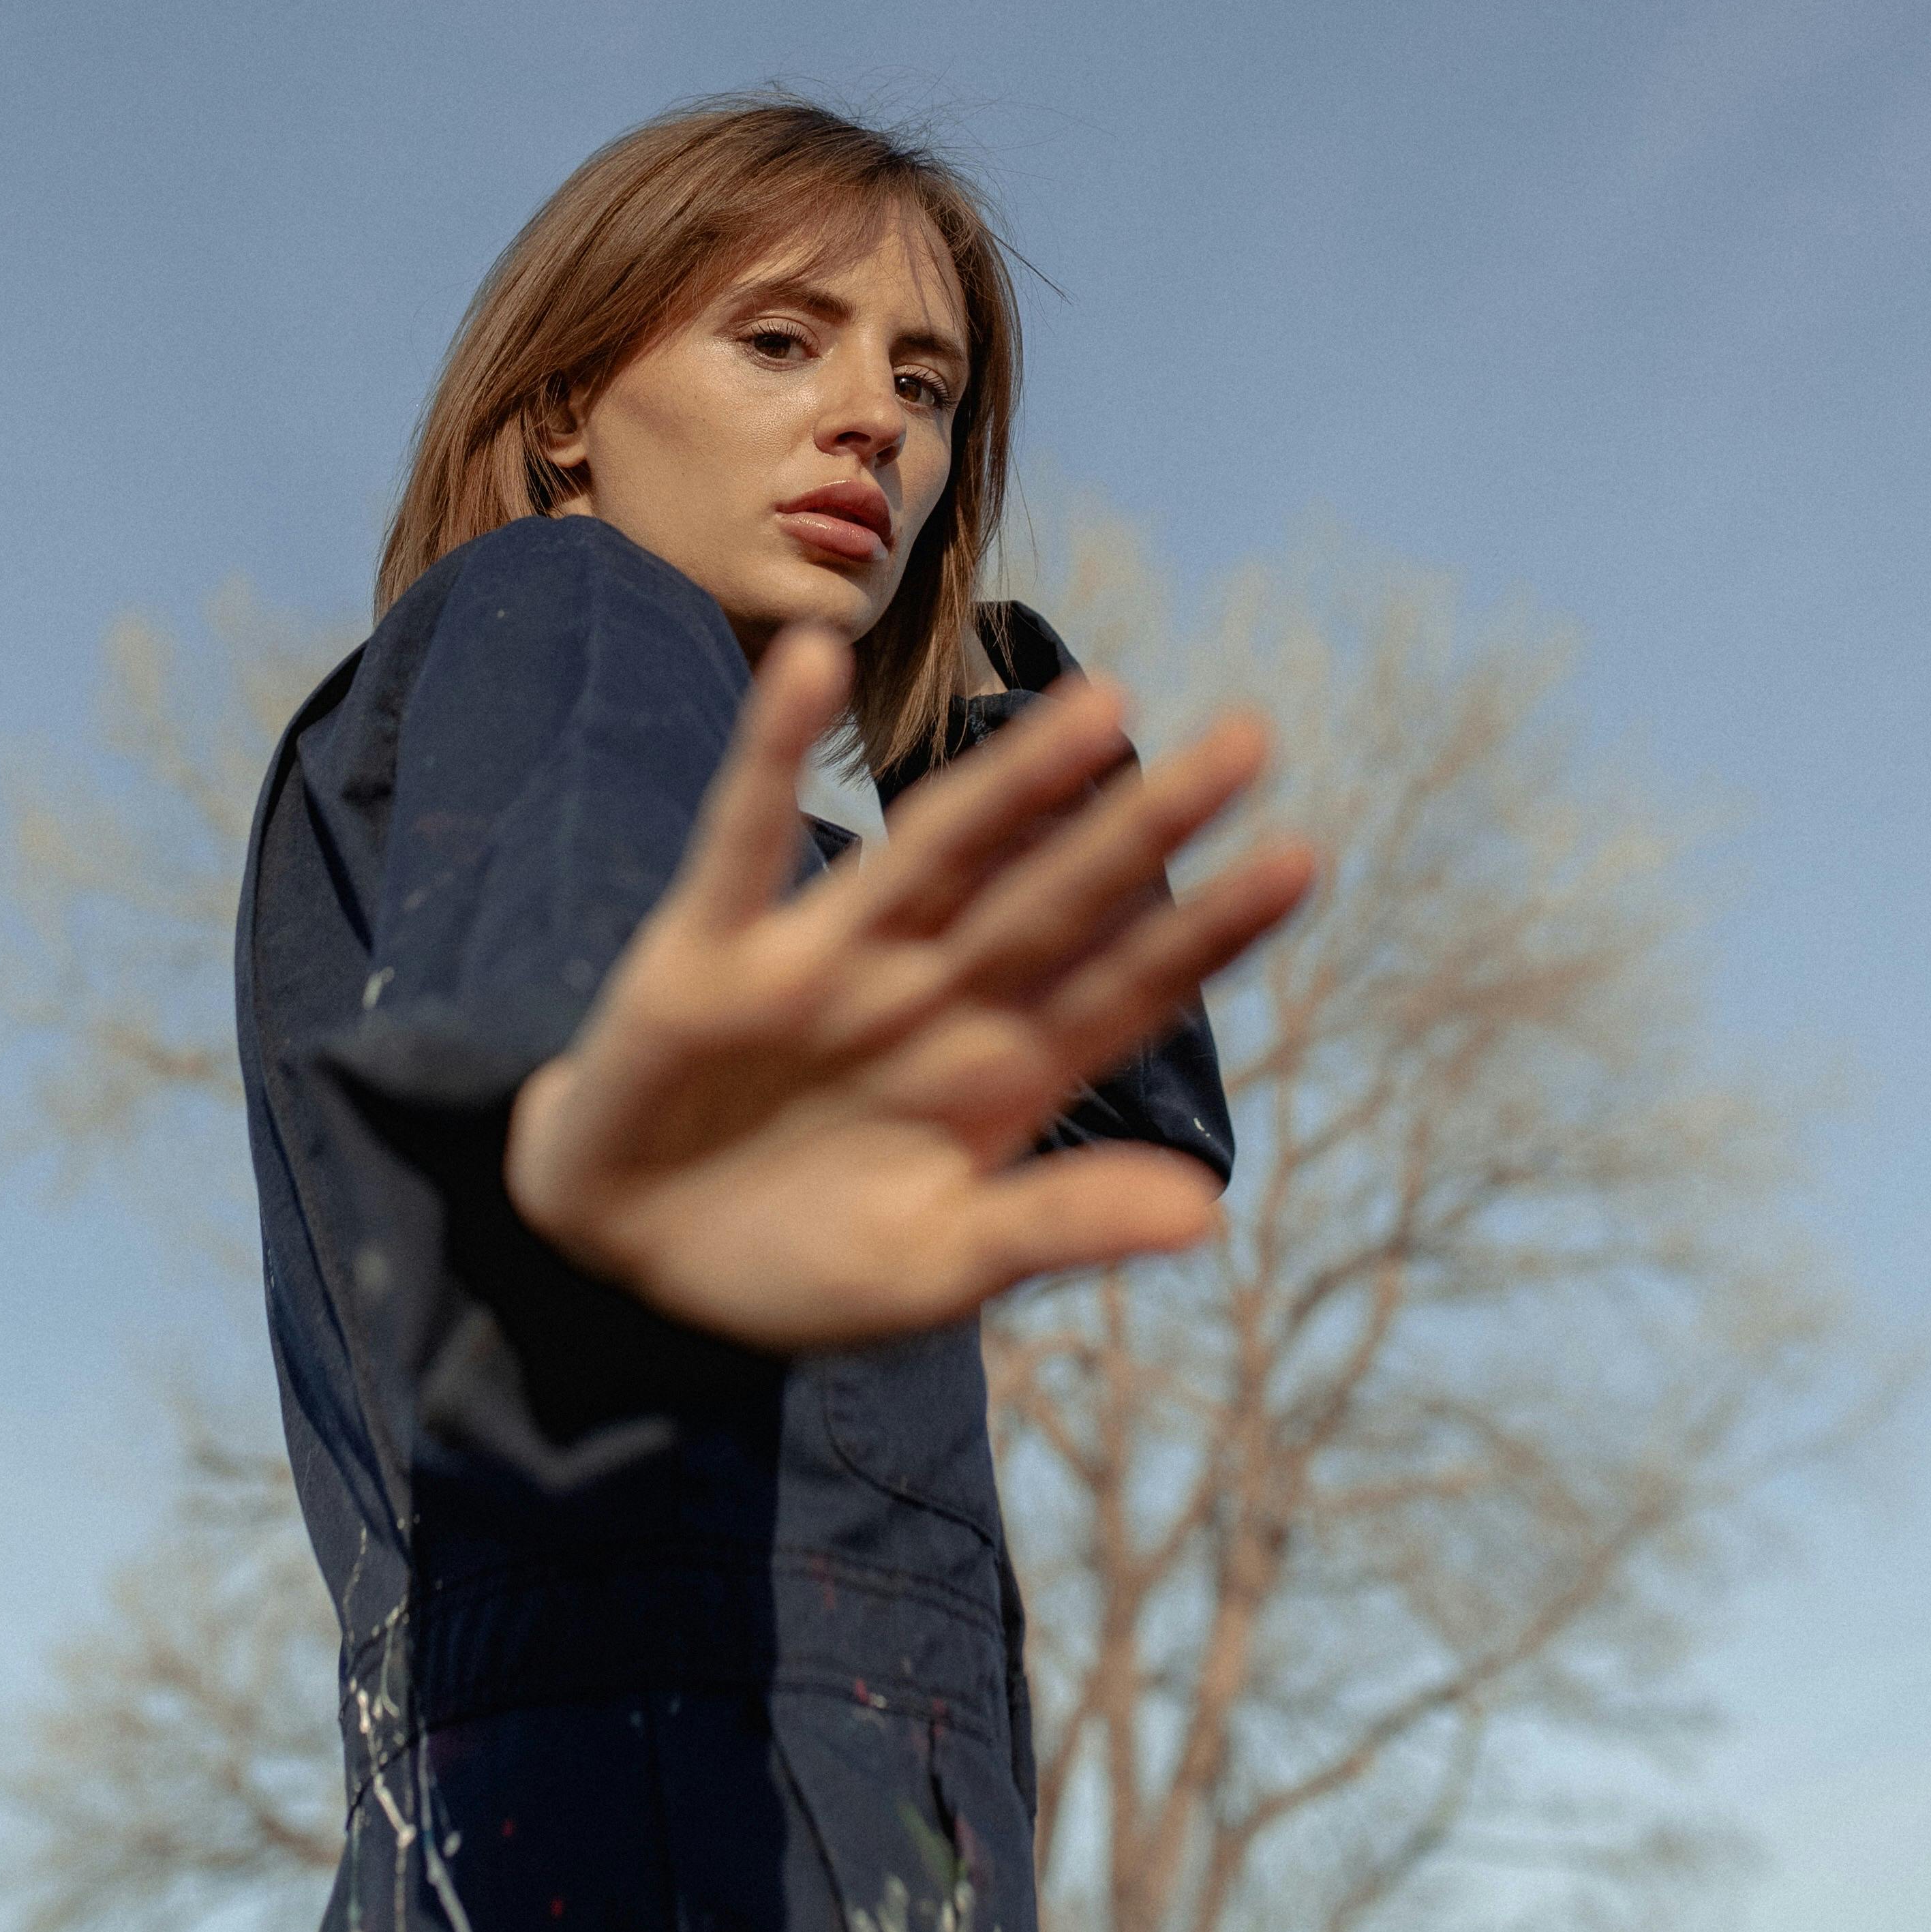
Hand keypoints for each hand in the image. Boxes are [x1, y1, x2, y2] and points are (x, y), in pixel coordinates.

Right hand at [503, 627, 1313, 1349]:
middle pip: (1052, 897)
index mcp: (996, 1074)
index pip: (1122, 986)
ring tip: (1102, 704)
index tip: (1298, 859)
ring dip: (1013, 780)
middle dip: (1143, 825)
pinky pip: (744, 836)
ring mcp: (822, 965)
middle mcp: (926, 996)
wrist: (632, 1270)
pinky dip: (771, 749)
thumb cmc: (800, 1262)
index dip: (1206, 929)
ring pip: (934, 852)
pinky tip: (812, 661)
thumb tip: (1206, 1213)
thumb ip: (1056, 1226)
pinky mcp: (709, 953)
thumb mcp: (936, 1267)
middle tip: (1250, 740)